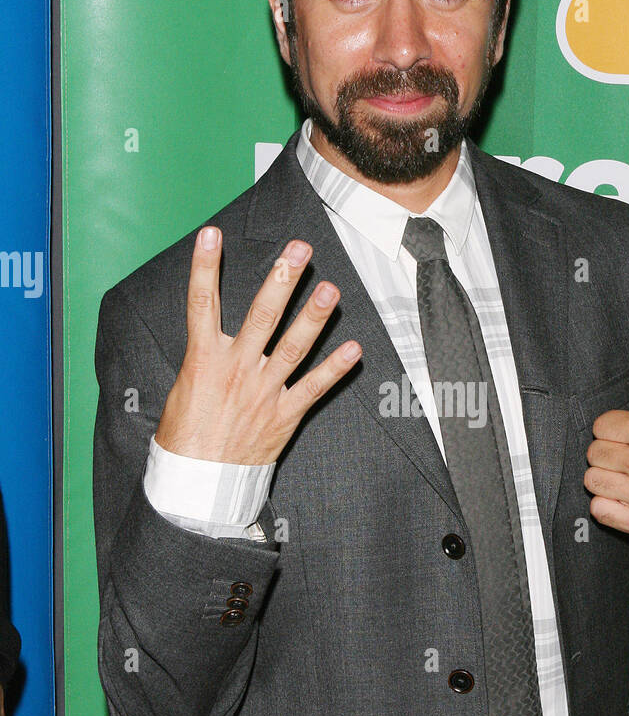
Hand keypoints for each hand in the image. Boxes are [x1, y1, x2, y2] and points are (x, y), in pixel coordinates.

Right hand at [154, 227, 361, 463]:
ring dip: (314, 317)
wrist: (197, 481)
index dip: (205, 266)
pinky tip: (355, 349)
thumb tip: (212, 326)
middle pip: (261, 316)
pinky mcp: (284, 415)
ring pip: (293, 347)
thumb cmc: (186, 433)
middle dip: (281, 280)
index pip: (201, 303)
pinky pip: (314, 388)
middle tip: (299, 250)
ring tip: (331, 289)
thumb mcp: (185, 386)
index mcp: (204, 359)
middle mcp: (237, 369)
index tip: (211, 234)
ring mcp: (263, 391)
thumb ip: (205, 354)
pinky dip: (335, 369)